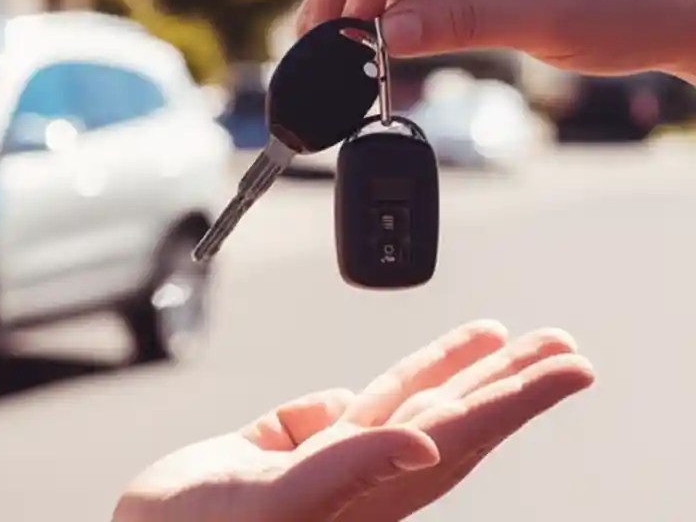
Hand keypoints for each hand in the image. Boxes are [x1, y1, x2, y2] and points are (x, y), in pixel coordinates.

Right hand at [112, 321, 594, 521]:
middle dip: (508, 379)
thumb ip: (345, 471)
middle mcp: (356, 481)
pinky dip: (365, 393)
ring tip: (500, 336)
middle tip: (563, 345)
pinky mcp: (280, 456)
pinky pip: (332, 415)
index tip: (569, 368)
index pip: (459, 435)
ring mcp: (319, 467)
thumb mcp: (271, 507)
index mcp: (366, 497)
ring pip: (401, 407)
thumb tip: (426, 443)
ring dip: (454, 371)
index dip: (517, 399)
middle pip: (450, 418)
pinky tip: (385, 388)